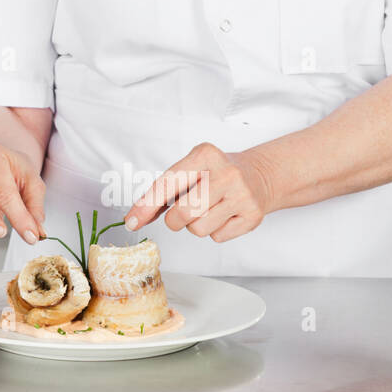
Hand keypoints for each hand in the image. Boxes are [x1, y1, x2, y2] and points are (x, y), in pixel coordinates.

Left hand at [125, 142, 274, 241]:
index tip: (131, 221)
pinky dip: (214, 230)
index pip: (167, 184)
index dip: (146, 206)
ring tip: (208, 209)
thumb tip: (136, 216)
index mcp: (205, 155)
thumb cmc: (216, 173)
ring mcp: (242, 195)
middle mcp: (226, 173)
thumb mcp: (191, 168)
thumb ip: (164, 190)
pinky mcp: (253, 215)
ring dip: (195, 225)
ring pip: (198, 229)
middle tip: (180, 213)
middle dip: (174, 220)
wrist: (260, 174)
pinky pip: (217, 237)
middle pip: (182, 213)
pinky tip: (224, 214)